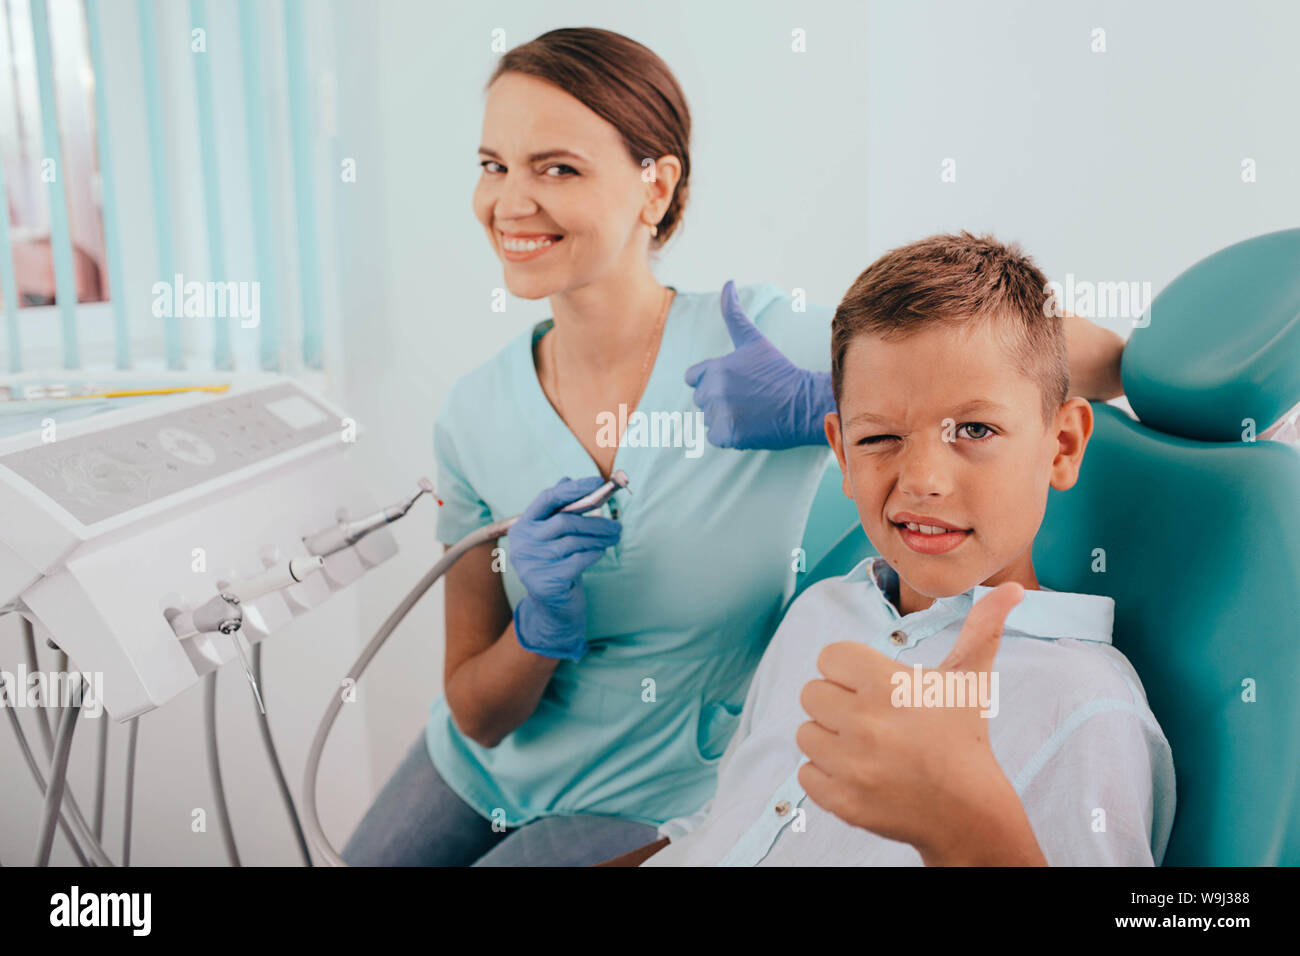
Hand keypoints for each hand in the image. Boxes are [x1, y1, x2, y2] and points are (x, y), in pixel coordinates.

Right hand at [507, 475, 620, 661]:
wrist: (552, 606)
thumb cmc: (557, 563)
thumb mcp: (555, 536)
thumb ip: (559, 509)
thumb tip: (567, 478)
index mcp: (522, 526)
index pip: (546, 499)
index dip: (573, 489)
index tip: (597, 481)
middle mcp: (522, 544)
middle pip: (565, 522)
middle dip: (596, 522)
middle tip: (617, 526)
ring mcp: (531, 564)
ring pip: (574, 542)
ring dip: (600, 538)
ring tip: (615, 537)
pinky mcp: (545, 582)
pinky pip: (578, 561)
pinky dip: (594, 554)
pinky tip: (600, 552)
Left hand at [684, 280, 834, 449]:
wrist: (803, 403)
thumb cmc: (778, 370)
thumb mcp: (753, 340)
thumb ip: (734, 313)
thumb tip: (728, 281)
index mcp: (715, 368)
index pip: (692, 378)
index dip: (710, 380)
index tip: (734, 382)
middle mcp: (714, 390)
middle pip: (701, 400)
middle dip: (719, 400)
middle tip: (748, 396)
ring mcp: (721, 414)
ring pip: (708, 419)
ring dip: (725, 417)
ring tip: (752, 410)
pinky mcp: (728, 435)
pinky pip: (716, 437)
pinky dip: (730, 435)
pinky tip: (750, 425)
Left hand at [796, 582, 1046, 864]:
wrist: (970, 812)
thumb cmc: (964, 737)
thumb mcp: (970, 680)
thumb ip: (982, 628)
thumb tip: (1012, 588)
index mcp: (888, 685)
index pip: (828, 656)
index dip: (849, 670)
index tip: (873, 687)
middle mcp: (865, 723)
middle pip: (810, 693)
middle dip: (837, 703)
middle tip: (870, 718)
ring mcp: (851, 766)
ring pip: (805, 733)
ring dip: (829, 738)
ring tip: (866, 746)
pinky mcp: (841, 801)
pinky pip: (804, 773)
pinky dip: (826, 775)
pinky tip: (860, 773)